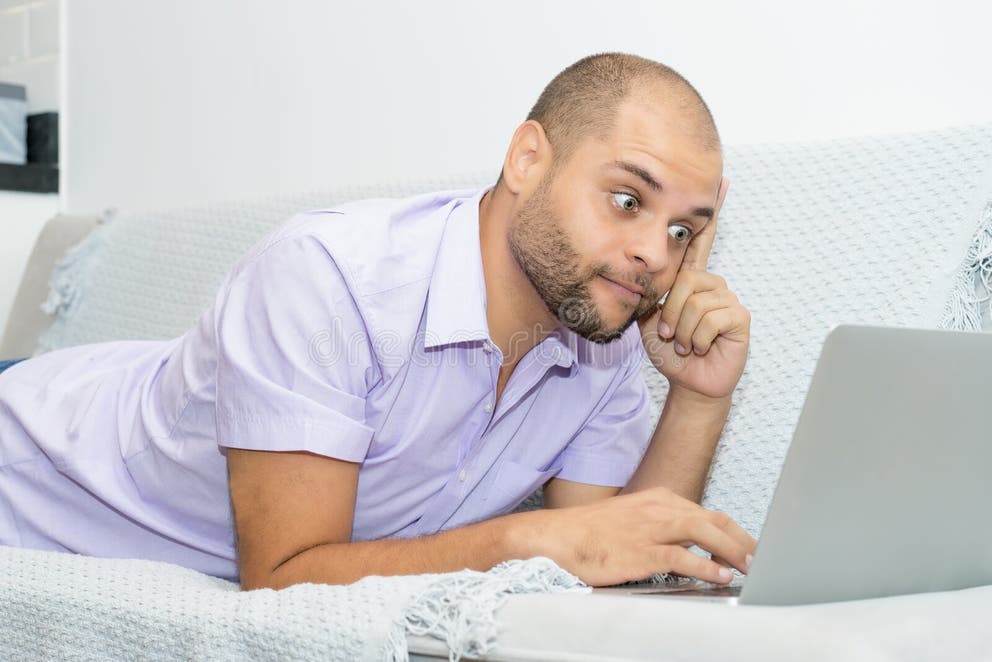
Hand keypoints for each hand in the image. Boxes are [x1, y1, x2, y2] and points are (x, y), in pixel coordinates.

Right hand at [530, 486, 755, 586]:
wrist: (555, 537)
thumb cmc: (589, 534)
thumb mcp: (631, 522)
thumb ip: (661, 529)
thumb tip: (689, 547)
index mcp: (658, 500)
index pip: (707, 512)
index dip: (733, 530)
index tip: (749, 546)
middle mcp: (658, 509)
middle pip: (713, 519)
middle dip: (742, 539)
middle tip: (762, 558)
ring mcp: (650, 528)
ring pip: (704, 532)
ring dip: (733, 549)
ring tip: (751, 566)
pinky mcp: (640, 551)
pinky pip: (682, 557)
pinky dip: (706, 566)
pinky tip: (720, 576)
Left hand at [637, 178, 749, 398]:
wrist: (687, 379)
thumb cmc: (669, 349)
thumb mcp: (647, 317)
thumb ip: (646, 292)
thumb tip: (634, 274)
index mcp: (692, 279)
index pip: (701, 241)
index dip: (712, 212)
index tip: (722, 181)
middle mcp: (712, 283)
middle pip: (684, 282)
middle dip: (668, 315)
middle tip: (669, 333)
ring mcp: (727, 298)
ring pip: (693, 303)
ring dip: (680, 331)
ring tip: (685, 342)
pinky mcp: (739, 317)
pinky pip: (708, 319)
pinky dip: (695, 338)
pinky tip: (701, 346)